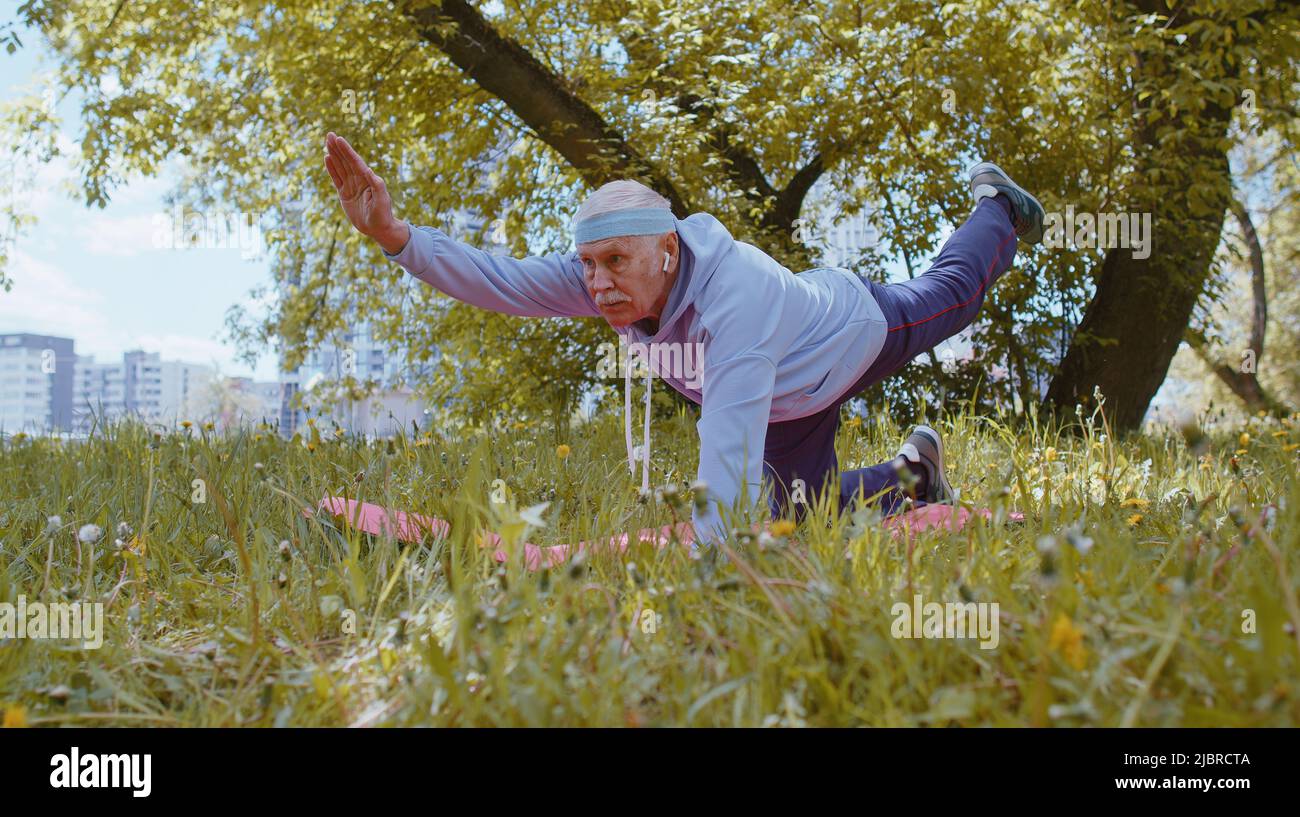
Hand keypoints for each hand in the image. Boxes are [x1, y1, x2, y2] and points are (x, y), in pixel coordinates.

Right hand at [323, 132, 408, 253]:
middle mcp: (358, 180)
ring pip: (340, 167)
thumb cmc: (383, 214)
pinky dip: (331, 169)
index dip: (347, 150)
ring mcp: (351, 186)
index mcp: (367, 179)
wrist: (378, 228)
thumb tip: (368, 170)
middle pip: (346, 161)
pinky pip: (336, 178)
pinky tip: (327, 158)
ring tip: (327, 142)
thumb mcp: (382, 200)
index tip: (339, 139)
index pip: (355, 162)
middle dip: (338, 148)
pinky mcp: (344, 193)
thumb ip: (377, 185)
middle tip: (330, 134)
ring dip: (334, 155)